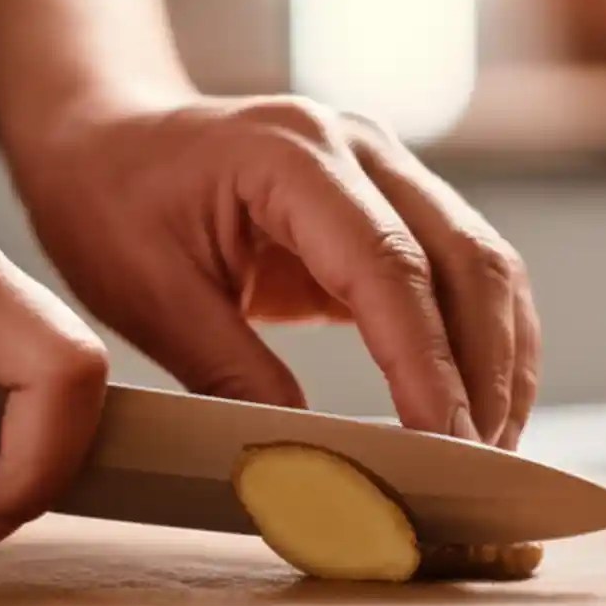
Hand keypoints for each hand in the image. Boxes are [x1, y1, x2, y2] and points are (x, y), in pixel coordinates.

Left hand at [6, 95, 539, 447]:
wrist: (106, 140)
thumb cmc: (111, 203)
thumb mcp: (154, 298)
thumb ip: (235, 377)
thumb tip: (312, 464)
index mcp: (291, 154)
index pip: (388, 266)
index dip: (427, 364)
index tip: (444, 445)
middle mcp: (357, 147)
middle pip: (465, 259)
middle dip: (484, 372)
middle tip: (476, 465)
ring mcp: (383, 168)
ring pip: (483, 263)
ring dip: (499, 359)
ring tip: (487, 446)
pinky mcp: (389, 202)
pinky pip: (460, 270)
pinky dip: (478, 339)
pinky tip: (475, 400)